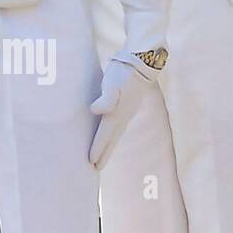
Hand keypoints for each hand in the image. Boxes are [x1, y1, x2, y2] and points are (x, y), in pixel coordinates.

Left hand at [88, 51, 162, 168]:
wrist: (142, 62)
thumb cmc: (124, 73)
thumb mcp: (112, 83)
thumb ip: (106, 98)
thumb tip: (95, 110)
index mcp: (117, 114)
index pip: (105, 135)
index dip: (97, 148)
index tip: (90, 163)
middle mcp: (122, 116)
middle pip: (112, 140)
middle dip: (104, 154)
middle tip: (96, 169)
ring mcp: (127, 112)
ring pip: (116, 134)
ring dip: (109, 146)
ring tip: (103, 157)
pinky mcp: (127, 106)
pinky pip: (117, 127)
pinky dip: (112, 135)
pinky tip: (110, 135)